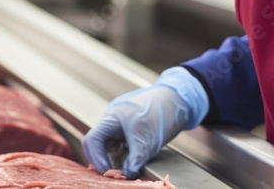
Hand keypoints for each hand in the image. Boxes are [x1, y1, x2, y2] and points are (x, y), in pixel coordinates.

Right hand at [82, 67, 207, 177]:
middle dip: (102, 159)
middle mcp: (114, 118)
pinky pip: (120, 142)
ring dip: (113, 158)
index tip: (108, 172)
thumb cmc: (162, 112)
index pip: (93, 139)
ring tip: (122, 170)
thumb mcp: (147, 140)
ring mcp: (122, 122)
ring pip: (109, 143)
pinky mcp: (131, 127)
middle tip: (112, 174)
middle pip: (97, 142)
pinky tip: (131, 160)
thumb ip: (134, 159)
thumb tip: (126, 175)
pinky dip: (122, 154)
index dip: (97, 158)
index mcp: (113, 116)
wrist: (180, 99)